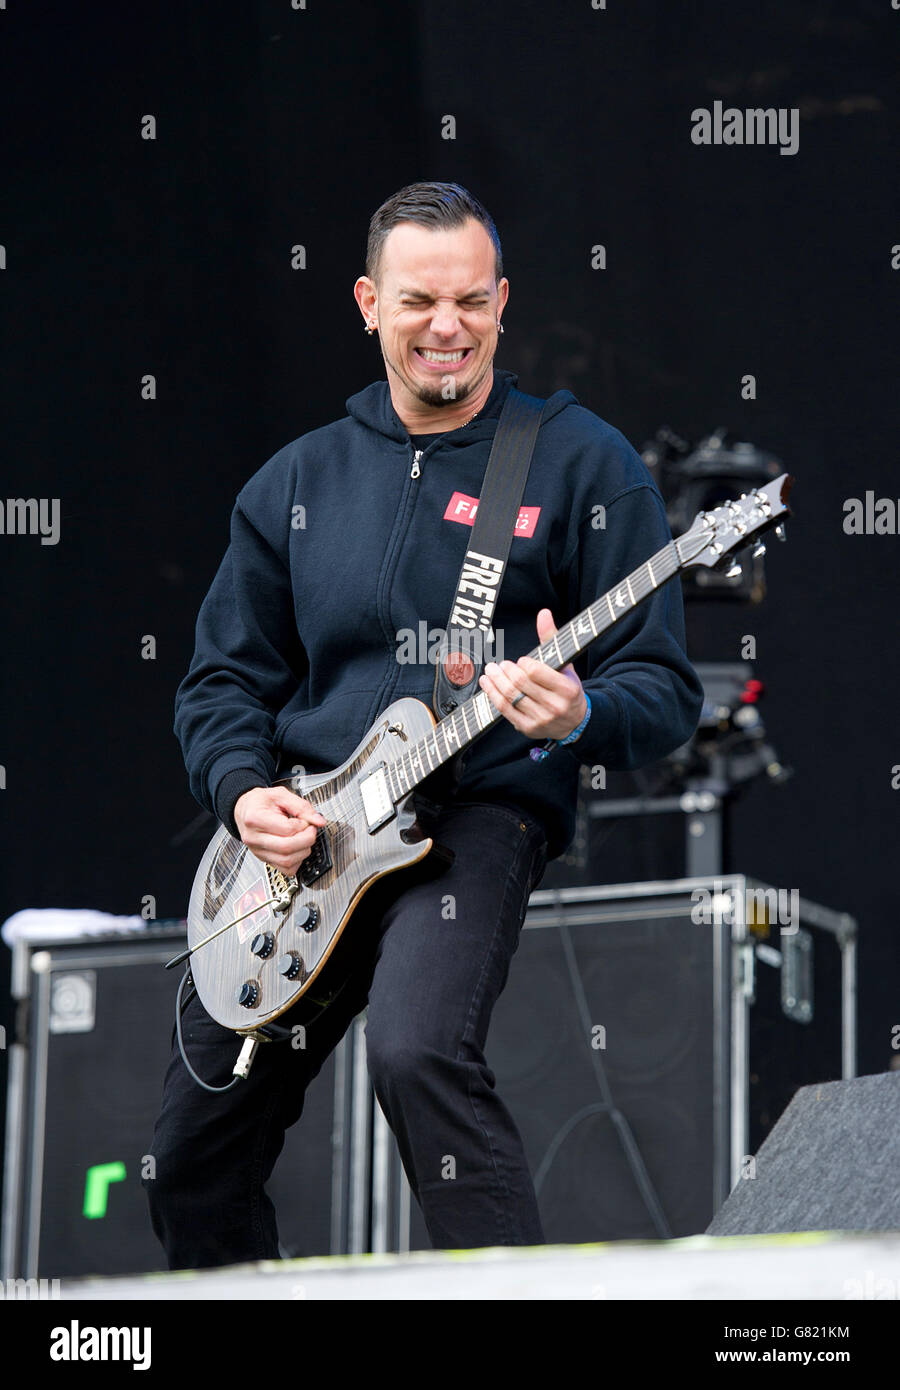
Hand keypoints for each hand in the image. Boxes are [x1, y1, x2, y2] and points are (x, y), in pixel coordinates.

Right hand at [233, 786, 326, 875]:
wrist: (244, 809)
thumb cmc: (260, 802)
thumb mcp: (280, 795)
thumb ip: (301, 806)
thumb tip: (319, 821)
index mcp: (255, 818)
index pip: (287, 829)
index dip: (303, 825)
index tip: (307, 821)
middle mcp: (254, 838)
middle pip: (287, 848)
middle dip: (307, 840)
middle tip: (311, 830)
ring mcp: (258, 851)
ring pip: (287, 862)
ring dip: (304, 851)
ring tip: (304, 838)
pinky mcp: (264, 859)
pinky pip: (285, 869)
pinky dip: (297, 861)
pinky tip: (298, 848)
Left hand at [478, 608, 587, 740]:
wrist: (575, 721)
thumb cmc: (567, 688)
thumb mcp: (566, 664)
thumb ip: (552, 638)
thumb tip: (543, 613)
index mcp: (567, 689)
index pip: (535, 672)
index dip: (523, 664)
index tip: (520, 661)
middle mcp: (555, 706)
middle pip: (520, 684)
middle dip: (504, 671)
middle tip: (498, 665)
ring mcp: (541, 719)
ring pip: (510, 697)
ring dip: (495, 682)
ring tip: (490, 671)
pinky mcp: (528, 728)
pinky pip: (505, 710)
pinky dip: (492, 695)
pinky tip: (487, 684)